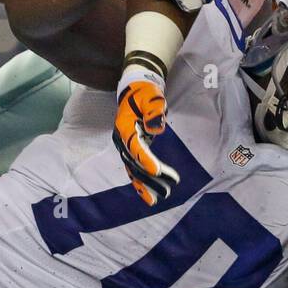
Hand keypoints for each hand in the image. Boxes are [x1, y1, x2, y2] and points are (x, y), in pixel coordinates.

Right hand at [113, 68, 179, 205]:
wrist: (134, 88)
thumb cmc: (144, 91)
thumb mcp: (151, 96)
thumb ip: (154, 110)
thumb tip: (157, 128)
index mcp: (125, 126)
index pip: (136, 146)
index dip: (146, 159)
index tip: (158, 171)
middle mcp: (122, 139)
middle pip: (134, 162)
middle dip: (149, 178)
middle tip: (166, 191)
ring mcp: (125, 144)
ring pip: (133, 168)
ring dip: (145, 184)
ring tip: (159, 198)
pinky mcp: (131, 148)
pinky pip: (135, 167)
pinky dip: (140, 181)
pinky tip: (149, 194)